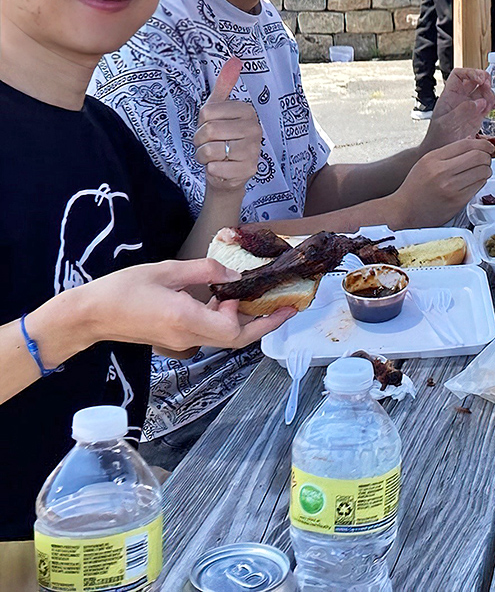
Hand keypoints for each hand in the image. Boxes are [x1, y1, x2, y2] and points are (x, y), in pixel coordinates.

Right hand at [83, 258, 295, 352]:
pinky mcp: (176, 339)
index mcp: (186, 319)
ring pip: (223, 337)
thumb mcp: (167, 270)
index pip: (234, 332)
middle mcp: (188, 336)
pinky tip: (226, 300)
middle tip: (284, 306)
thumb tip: (234, 276)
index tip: (280, 305)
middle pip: (235, 339)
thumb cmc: (124, 288)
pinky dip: (224, 319)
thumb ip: (203, 271)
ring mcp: (181, 341)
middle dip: (262, 324)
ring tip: (258, 296)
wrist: (92, 314)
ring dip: (242, 320)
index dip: (262, 322)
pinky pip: (209, 333)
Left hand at [194, 56, 262, 191]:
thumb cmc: (221, 138)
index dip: (200, 123)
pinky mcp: (249, 170)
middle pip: (209, 130)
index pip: (206, 112)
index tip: (209, 127)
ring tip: (214, 157)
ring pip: (210, 150)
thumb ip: (225, 85)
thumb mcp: (219, 109)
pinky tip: (221, 168)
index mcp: (247, 110)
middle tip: (209, 144)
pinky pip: (215, 169)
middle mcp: (254, 129)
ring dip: (204, 156)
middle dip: (200, 141)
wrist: (226, 171)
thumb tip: (234, 60)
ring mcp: (253, 150)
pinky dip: (211, 170)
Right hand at [391, 138, 493, 226]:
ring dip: (486, 170)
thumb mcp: (426, 162)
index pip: (466, 144)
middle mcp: (442, 172)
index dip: (482, 144)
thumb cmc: (415, 186)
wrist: (405, 210)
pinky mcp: (458, 201)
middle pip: (478, 156)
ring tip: (480, 171)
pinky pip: (479, 186)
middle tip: (486, 159)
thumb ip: (448, 152)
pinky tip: (474, 182)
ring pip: (483, 172)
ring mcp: (451, 188)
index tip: (488, 147)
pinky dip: (480, 182)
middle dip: (487, 157)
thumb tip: (471, 141)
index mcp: (433, 158)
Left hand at [421, 68, 494, 153]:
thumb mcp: (447, 124)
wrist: (441, 151)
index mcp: (450, 95)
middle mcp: (460, 98)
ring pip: (483, 91)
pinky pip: (489, 104)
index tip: (480, 79)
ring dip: (490, 93)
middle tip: (488, 87)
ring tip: (490, 104)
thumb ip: (462, 111)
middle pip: (475, 80)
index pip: (459, 75)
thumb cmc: (438, 138)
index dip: (470, 73)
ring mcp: (470, 106)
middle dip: (484, 80)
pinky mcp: (478, 116)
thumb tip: (479, 102)